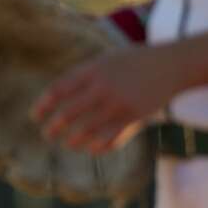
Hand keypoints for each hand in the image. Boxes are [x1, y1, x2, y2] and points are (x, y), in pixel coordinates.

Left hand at [31, 44, 189, 154]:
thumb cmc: (136, 61)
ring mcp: (118, 102)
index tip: (36, 116)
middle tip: (48, 134)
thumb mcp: (108, 60)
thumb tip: (58, 93)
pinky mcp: (133, 116)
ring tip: (69, 143)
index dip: (44, 105)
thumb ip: (85, 75)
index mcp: (94, 69)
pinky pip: (109, 138)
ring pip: (86, 130)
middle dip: (54, 127)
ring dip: (73, 140)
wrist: (171, 64)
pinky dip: (97, 146)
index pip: (59, 90)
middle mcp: (103, 86)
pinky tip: (91, 148)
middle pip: (68, 113)